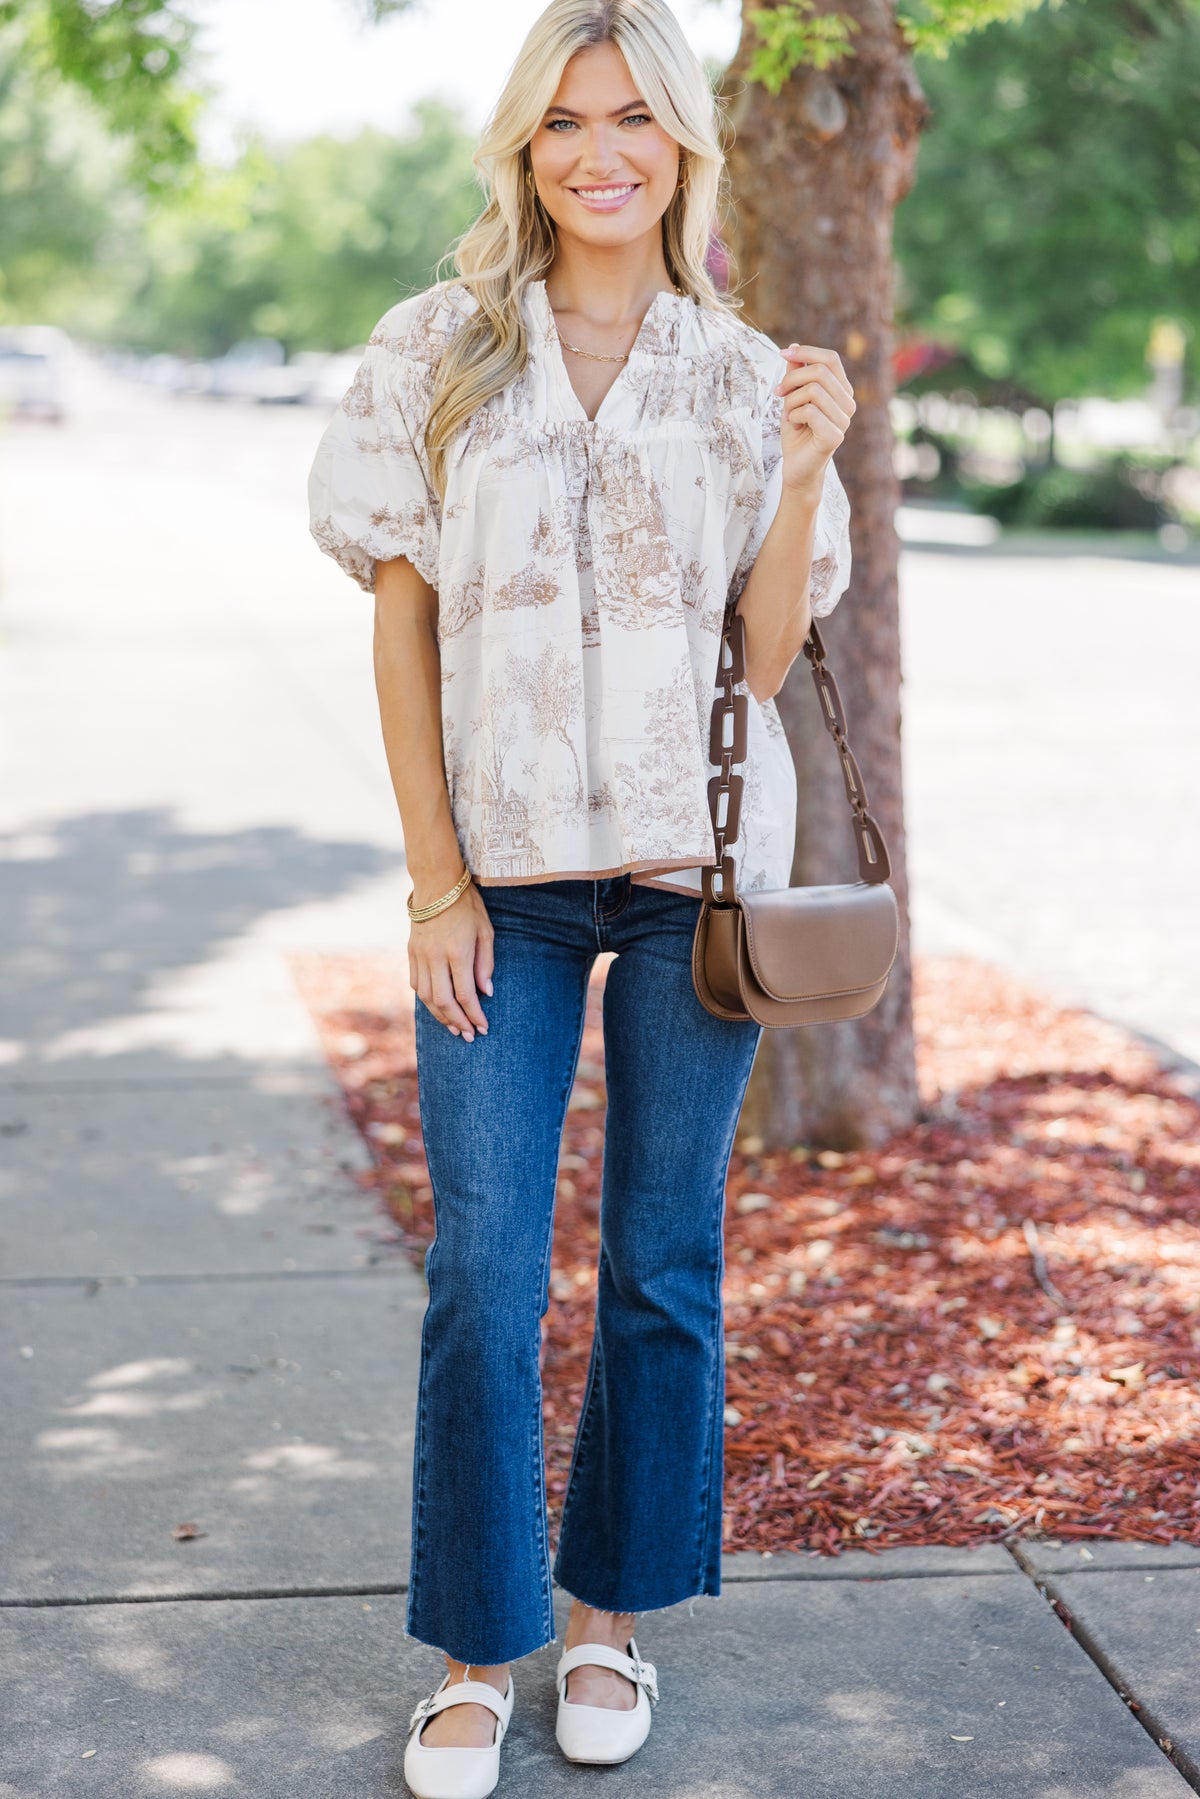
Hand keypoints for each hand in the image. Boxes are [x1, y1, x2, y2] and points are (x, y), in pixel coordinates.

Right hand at [408, 882, 493, 1042]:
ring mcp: (420, 956)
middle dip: (458, 1022)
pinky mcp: (411, 953)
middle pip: (444, 1001)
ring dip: (440, 1016)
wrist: (436, 884)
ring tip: (454, 1028)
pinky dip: (426, 1000)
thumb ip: (485, 963)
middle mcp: (435, 957)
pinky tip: (437, 1007)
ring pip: (426, 997)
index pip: (465, 995)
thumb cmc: (467, 905)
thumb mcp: (485, 931)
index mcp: (457, 952)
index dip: (475, 1015)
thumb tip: (486, 992)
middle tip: (469, 1036)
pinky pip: (416, 984)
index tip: (483, 1028)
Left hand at [774, 343, 855, 495]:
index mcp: (842, 391)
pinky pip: (810, 411)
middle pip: (820, 371)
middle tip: (778, 393)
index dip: (806, 352)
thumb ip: (796, 374)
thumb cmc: (796, 432)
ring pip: (813, 390)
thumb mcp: (792, 397)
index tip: (782, 354)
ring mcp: (844, 421)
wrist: (796, 467)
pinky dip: (793, 416)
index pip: (831, 359)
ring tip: (788, 415)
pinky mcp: (834, 436)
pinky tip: (793, 425)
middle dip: (791, 379)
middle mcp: (848, 404)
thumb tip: (793, 347)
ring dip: (791, 401)